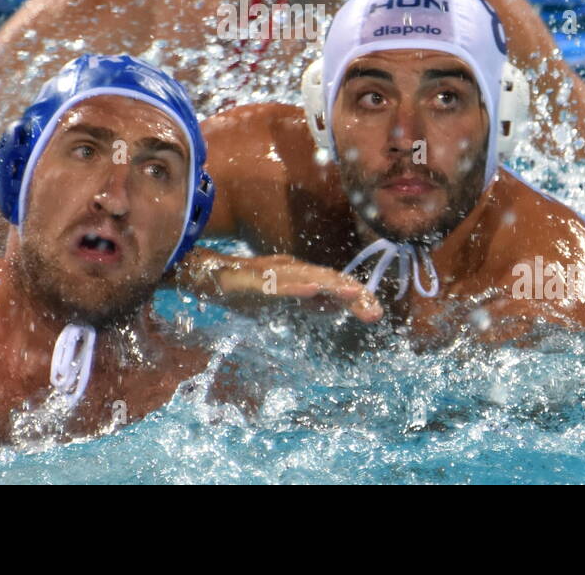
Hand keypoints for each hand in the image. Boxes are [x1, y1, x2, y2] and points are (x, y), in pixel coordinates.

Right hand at [217, 254, 383, 323]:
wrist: (208, 275)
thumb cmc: (244, 287)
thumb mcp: (282, 299)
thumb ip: (306, 301)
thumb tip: (333, 308)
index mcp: (300, 277)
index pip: (334, 285)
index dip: (356, 297)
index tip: (376, 313)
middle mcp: (291, 271)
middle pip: (328, 281)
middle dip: (354, 296)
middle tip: (376, 313)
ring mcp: (274, 274)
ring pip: (309, 278)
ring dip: (333, 286)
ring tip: (356, 295)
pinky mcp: (255, 280)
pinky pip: (278, 284)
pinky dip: (296, 287)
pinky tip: (313, 290)